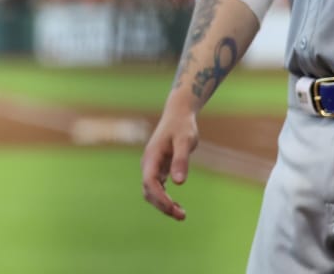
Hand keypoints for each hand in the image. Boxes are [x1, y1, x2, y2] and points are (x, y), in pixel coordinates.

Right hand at [141, 105, 198, 219]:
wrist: (178, 116)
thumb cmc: (182, 127)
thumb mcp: (185, 141)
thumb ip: (181, 161)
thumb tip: (179, 183)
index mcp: (151, 156)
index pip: (149, 182)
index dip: (159, 197)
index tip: (173, 208)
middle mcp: (148, 163)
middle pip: (148, 190)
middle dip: (162, 205)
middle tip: (182, 216)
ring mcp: (152, 167)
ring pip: (151, 192)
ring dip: (163, 205)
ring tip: (182, 215)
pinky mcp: (158, 169)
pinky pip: (157, 188)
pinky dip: (165, 199)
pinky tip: (177, 206)